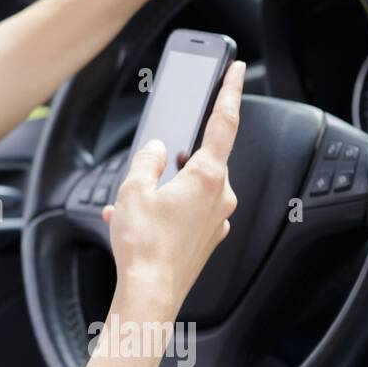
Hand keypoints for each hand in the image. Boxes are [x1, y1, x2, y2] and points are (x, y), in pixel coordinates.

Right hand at [101, 60, 244, 316]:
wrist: (150, 295)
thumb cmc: (145, 248)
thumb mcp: (132, 191)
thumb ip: (145, 160)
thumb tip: (154, 149)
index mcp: (208, 177)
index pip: (224, 123)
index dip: (229, 92)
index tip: (236, 71)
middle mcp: (220, 197)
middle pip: (201, 159)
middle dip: (174, 157)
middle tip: (150, 161)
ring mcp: (216, 220)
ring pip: (191, 188)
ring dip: (164, 188)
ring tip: (131, 202)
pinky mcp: (207, 239)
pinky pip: (188, 212)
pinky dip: (165, 209)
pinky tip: (137, 220)